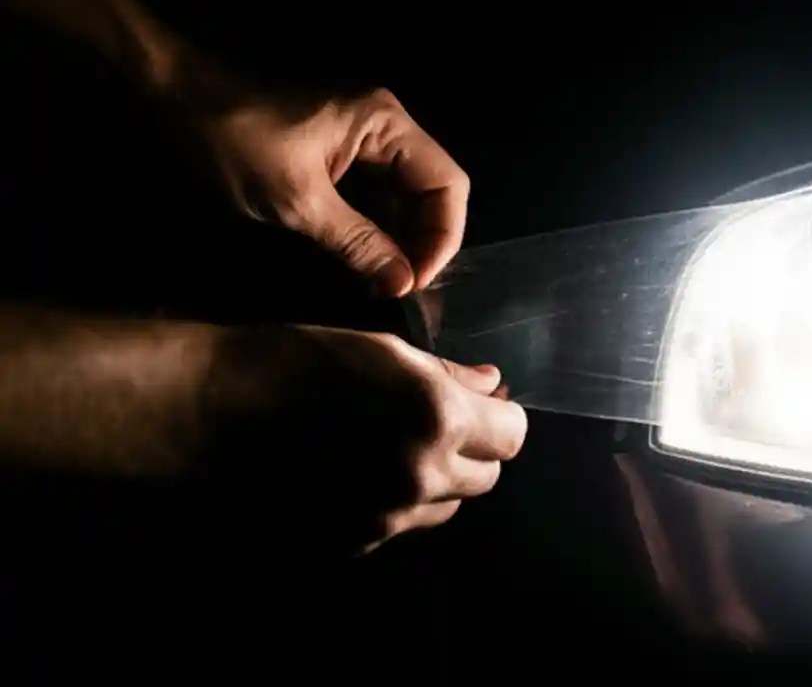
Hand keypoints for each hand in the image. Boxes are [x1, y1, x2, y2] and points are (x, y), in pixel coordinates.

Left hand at [196, 86, 467, 295]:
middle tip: (402, 288)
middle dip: (424, 242)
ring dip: (402, 240)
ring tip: (386, 282)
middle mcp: (385, 127)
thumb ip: (358, 243)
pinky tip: (366, 261)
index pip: (447, 184)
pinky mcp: (341, 153)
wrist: (174, 102)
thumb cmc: (234, 142)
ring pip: (407, 197)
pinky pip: (378, 195)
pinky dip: (378, 229)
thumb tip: (403, 285)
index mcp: (386, 125)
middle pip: (433, 190)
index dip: (442, 237)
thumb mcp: (298, 202)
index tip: (416, 281)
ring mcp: (364, 139)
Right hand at [209, 325, 524, 555]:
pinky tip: (357, 474)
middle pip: (486, 478)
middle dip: (473, 451)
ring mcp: (386, 518)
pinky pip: (399, 528)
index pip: (513, 435)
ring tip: (389, 448)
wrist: (217, 410)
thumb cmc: (299, 363)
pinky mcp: (353, 543)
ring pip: (445, 508)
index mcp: (438, 419)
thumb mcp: (384, 350)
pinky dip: (393, 506)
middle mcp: (421, 476)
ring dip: (435, 482)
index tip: (483, 407)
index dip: (500, 417)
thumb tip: (491, 385)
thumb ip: (449, 375)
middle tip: (435, 425)